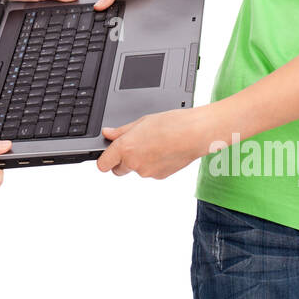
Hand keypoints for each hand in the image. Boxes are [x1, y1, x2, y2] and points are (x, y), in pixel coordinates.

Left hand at [95, 107, 217, 178]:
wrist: (195, 134)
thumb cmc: (171, 124)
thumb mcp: (141, 122)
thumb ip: (121, 131)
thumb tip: (107, 133)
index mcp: (126, 148)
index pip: (103, 165)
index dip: (104, 160)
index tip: (107, 156)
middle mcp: (134, 163)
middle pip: (118, 170)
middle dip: (122, 161)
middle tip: (134, 146)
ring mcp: (147, 172)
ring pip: (136, 170)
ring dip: (140, 161)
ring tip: (154, 144)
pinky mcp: (160, 177)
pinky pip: (150, 172)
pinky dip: (153, 164)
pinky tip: (163, 151)